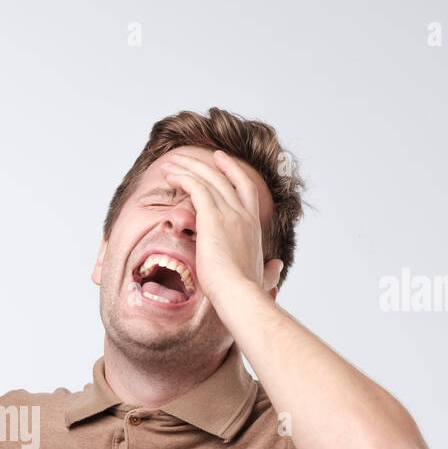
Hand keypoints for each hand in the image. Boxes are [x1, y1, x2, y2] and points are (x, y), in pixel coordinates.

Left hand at [161, 149, 282, 308]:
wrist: (239, 293)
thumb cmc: (248, 291)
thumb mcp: (264, 277)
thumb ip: (271, 270)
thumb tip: (277, 267)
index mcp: (253, 225)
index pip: (245, 188)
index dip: (233, 171)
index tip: (221, 160)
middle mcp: (243, 214)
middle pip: (225, 177)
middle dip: (207, 163)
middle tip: (192, 155)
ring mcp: (229, 213)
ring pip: (208, 178)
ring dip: (189, 167)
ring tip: (171, 163)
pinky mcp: (212, 217)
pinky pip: (196, 187)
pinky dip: (183, 177)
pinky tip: (171, 175)